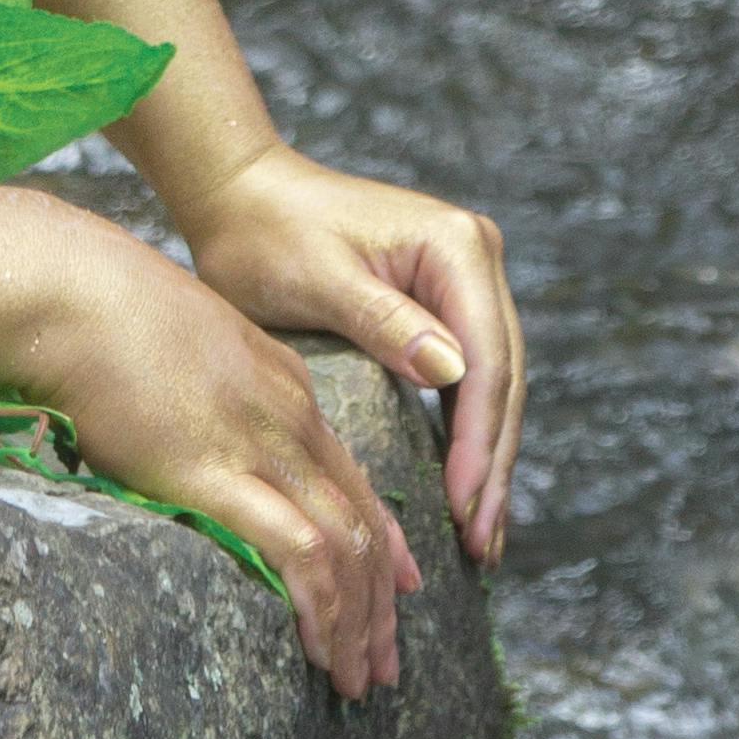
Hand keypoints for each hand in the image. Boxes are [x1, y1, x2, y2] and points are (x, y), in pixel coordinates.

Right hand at [7, 207, 421, 700]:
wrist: (71, 287)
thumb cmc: (101, 309)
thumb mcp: (180, 347)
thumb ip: (205, 395)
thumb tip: (188, 435)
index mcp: (284, 383)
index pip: (352, 476)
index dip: (383, 541)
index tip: (398, 589)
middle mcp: (290, 416)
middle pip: (363, 520)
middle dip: (383, 602)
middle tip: (386, 662)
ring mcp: (260, 443)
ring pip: (346, 545)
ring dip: (362, 622)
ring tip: (360, 677)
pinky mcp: (218, 473)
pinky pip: (299, 552)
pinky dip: (325, 607)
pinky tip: (323, 649)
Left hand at [171, 141, 522, 568]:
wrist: (238, 192)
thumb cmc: (265, 230)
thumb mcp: (318, 277)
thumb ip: (386, 321)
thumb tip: (454, 371)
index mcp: (455, 246)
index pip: (485, 361)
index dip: (479, 442)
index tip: (464, 508)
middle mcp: (474, 257)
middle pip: (500, 378)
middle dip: (491, 465)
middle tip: (482, 546)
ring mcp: (462, 279)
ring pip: (491, 385)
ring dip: (487, 459)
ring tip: (481, 536)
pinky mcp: (441, 301)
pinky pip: (467, 379)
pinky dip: (466, 435)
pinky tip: (464, 487)